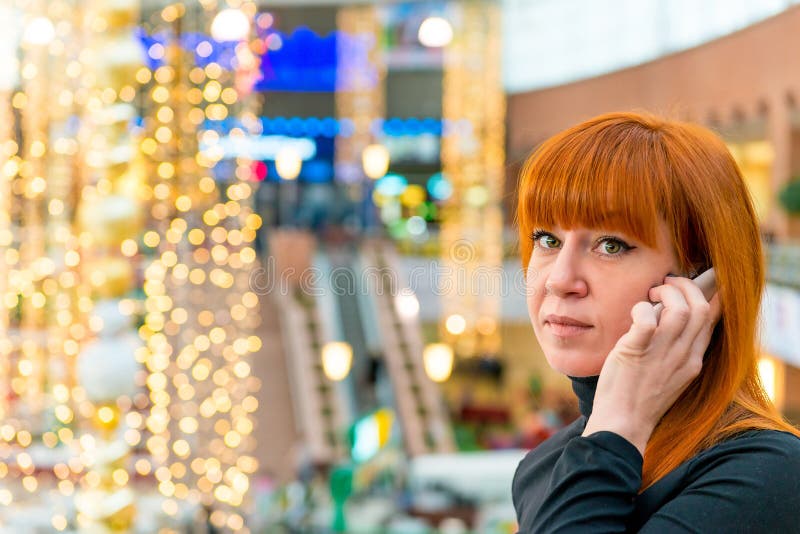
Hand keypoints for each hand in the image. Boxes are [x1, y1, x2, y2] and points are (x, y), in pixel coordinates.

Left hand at [582, 276, 721, 454]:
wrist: (623, 423)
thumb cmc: (639, 397)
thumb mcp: (669, 375)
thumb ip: (675, 350)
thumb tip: (667, 318)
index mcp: (692, 361)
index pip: (711, 321)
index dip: (709, 298)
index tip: (698, 287)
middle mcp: (683, 356)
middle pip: (700, 309)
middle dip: (686, 287)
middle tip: (667, 285)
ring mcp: (662, 353)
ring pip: (680, 309)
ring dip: (666, 293)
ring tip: (652, 295)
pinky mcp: (638, 351)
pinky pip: (647, 318)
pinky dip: (642, 308)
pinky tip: (636, 312)